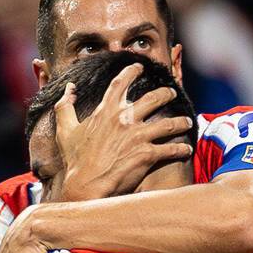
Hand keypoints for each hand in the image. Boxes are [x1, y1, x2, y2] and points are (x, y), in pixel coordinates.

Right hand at [54, 63, 193, 201]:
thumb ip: (65, 106)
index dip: (132, 71)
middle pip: (154, 98)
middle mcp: (125, 119)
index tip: (140, 67)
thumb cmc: (75, 160)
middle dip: (167, 93)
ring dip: (181, 121)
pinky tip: (187, 149)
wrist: (86, 185)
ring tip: (187, 121)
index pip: (121, 82)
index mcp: (107, 110)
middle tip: (172, 93)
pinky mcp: (148, 154)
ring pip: (169, 123)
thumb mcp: (65, 130)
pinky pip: (171, 149)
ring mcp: (138, 136)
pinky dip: (182, 149)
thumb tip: (69, 88)